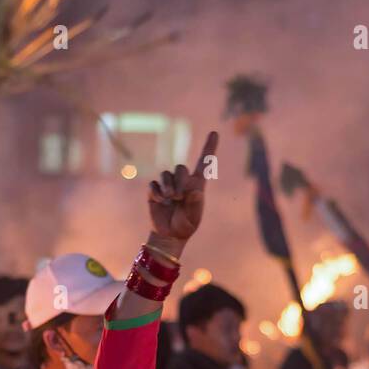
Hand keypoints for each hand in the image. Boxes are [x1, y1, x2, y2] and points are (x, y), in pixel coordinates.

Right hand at [147, 131, 218, 250]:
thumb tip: (195, 191)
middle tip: (178, 197)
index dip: (209, 148)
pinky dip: (157, 192)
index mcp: (196, 186)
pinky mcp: (155, 191)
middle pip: (180, 168)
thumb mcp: (193, 218)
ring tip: (170, 199)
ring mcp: (167, 186)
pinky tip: (160, 202)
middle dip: (179, 180)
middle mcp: (182, 182)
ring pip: (166, 174)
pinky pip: (154, 184)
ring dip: (168, 186)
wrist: (169, 236)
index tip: (215, 133)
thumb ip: (194, 204)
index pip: (203, 163)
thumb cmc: (185, 226)